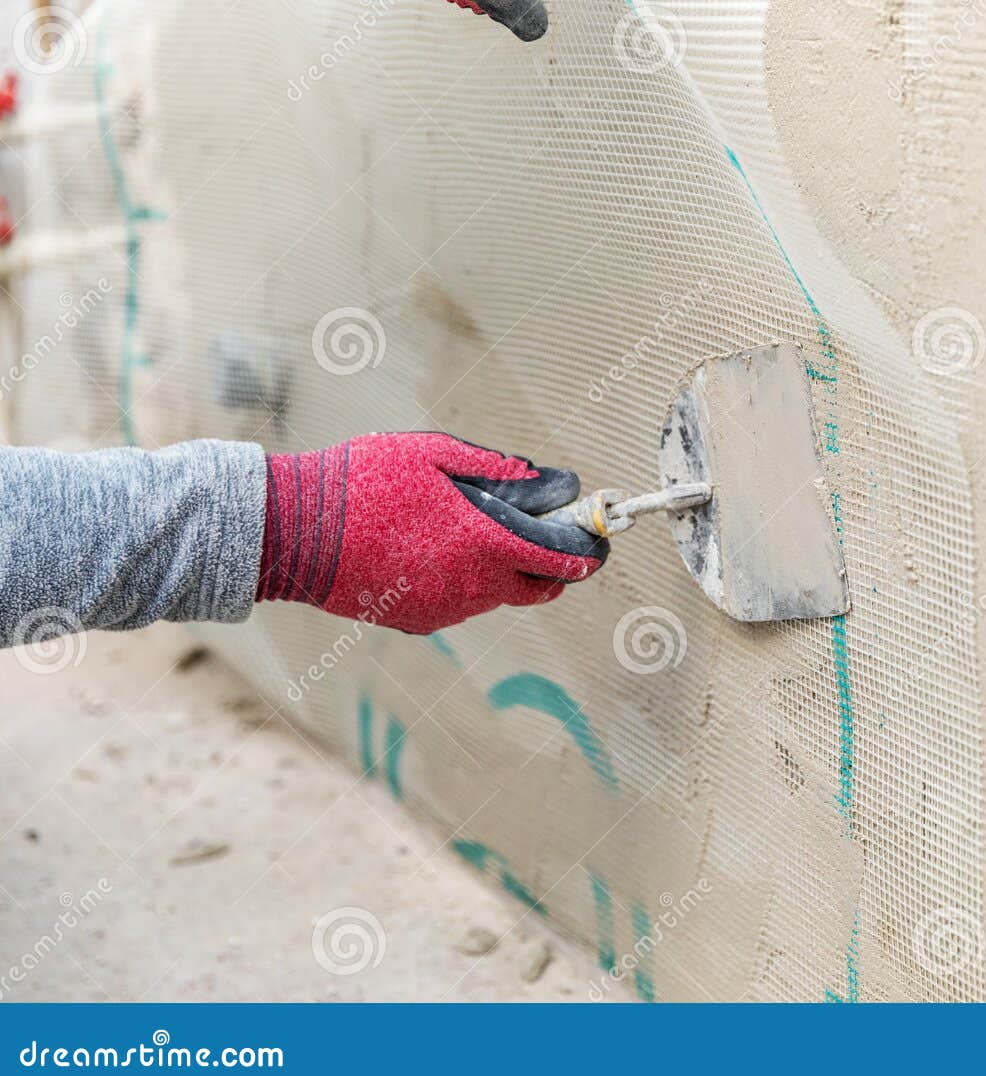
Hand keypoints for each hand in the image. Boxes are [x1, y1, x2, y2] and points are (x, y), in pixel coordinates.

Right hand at [256, 432, 605, 633]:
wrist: (295, 533)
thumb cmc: (364, 482)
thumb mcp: (434, 455)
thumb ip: (498, 470)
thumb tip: (550, 481)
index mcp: (486, 543)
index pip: (562, 560)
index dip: (589, 551)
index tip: (601, 539)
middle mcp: (474, 586)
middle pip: (540, 587)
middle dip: (553, 564)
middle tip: (547, 532)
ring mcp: (447, 609)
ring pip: (500, 595)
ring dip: (505, 568)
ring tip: (473, 527)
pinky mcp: (421, 621)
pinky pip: (463, 602)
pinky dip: (467, 581)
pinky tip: (437, 549)